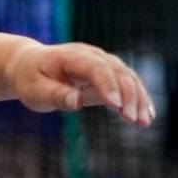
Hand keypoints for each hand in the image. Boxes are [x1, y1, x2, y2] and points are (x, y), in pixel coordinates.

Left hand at [5, 41, 155, 124]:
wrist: (29, 65)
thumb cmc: (30, 79)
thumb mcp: (34, 90)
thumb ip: (55, 95)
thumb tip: (77, 102)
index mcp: (71, 56)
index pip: (95, 67)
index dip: (107, 85)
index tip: (115, 106)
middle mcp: (92, 55)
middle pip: (118, 72)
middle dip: (128, 96)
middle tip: (134, 120)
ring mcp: (103, 62)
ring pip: (128, 77)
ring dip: (139, 99)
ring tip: (144, 122)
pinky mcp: (108, 74)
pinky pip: (128, 84)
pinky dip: (139, 98)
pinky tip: (148, 116)